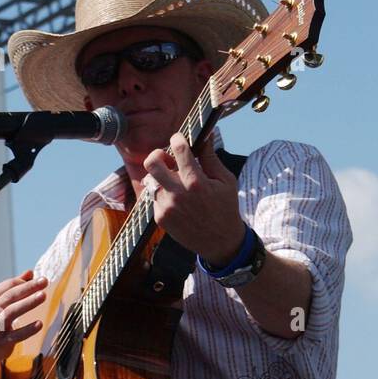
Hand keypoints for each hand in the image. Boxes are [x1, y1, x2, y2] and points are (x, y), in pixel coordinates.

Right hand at [0, 270, 47, 361]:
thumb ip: (13, 289)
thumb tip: (29, 273)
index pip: (7, 286)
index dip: (24, 281)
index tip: (40, 279)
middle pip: (10, 296)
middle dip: (28, 288)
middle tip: (44, 282)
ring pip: (11, 312)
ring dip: (28, 303)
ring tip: (42, 296)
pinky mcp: (1, 342)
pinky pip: (16, 335)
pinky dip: (28, 329)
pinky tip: (39, 324)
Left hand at [143, 134, 246, 263]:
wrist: (220, 243)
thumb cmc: (226, 209)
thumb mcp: (226, 181)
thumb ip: (211, 158)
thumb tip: (206, 135)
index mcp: (196, 182)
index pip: (178, 148)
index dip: (177, 139)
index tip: (178, 139)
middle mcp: (178, 194)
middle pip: (152, 163)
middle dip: (158, 155)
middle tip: (168, 160)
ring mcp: (166, 207)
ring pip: (151, 180)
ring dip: (162, 177)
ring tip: (175, 183)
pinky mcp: (160, 218)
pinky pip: (154, 197)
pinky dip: (164, 194)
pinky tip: (177, 200)